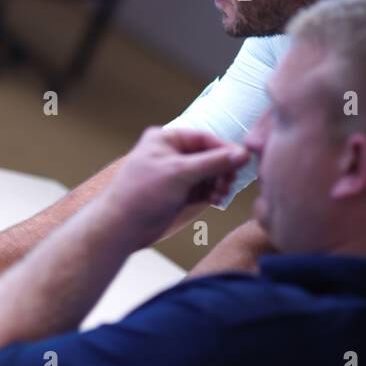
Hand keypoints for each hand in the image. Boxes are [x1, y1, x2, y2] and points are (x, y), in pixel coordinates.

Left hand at [101, 128, 249, 246]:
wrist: (121, 227)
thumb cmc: (142, 193)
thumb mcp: (180, 173)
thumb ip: (213, 162)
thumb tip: (242, 154)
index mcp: (166, 139)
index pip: (204, 138)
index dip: (224, 149)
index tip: (244, 160)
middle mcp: (171, 154)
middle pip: (208, 156)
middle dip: (221, 169)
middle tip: (230, 182)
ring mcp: (175, 175)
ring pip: (207, 174)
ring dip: (218, 183)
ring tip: (221, 194)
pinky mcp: (177, 193)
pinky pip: (202, 188)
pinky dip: (211, 193)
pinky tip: (215, 200)